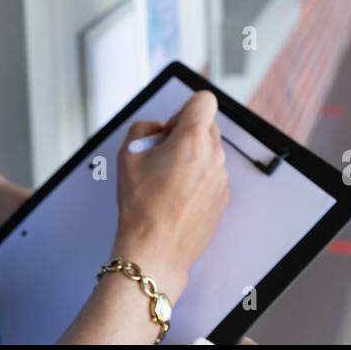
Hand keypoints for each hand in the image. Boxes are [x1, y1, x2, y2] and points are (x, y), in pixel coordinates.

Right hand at [110, 90, 229, 304]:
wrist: (156, 250)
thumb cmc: (142, 206)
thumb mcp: (127, 154)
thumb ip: (144, 127)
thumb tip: (159, 129)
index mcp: (192, 139)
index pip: (204, 100)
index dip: (184, 108)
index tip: (171, 127)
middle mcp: (213, 156)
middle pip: (206, 125)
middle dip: (185, 133)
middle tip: (163, 154)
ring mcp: (221, 178)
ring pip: (209, 152)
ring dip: (191, 157)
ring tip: (166, 180)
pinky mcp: (223, 197)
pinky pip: (212, 175)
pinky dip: (197, 178)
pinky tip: (176, 197)